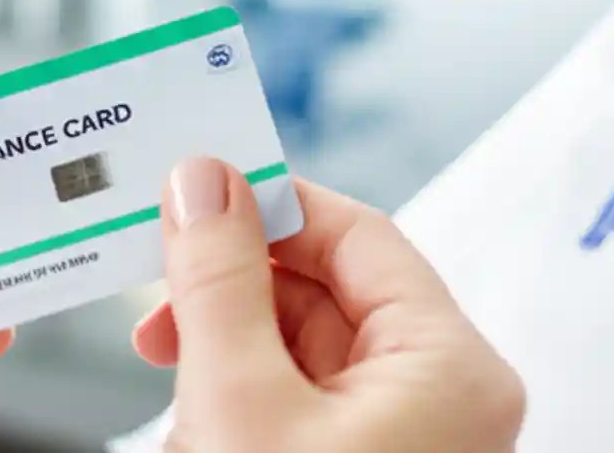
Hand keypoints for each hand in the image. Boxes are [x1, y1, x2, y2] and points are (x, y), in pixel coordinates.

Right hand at [132, 158, 524, 451]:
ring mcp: (415, 436)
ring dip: (232, 348)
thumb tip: (205, 185)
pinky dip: (250, 397)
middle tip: (161, 278)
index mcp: (452, 367)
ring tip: (167, 362)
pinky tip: (199, 417)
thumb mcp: (240, 403)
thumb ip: (219, 285)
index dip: (273, 205)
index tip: (200, 187)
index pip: (362, 236)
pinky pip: (311, 402)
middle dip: (237, 286)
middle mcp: (448, 397)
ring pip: (313, 350)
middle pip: (334, 291)